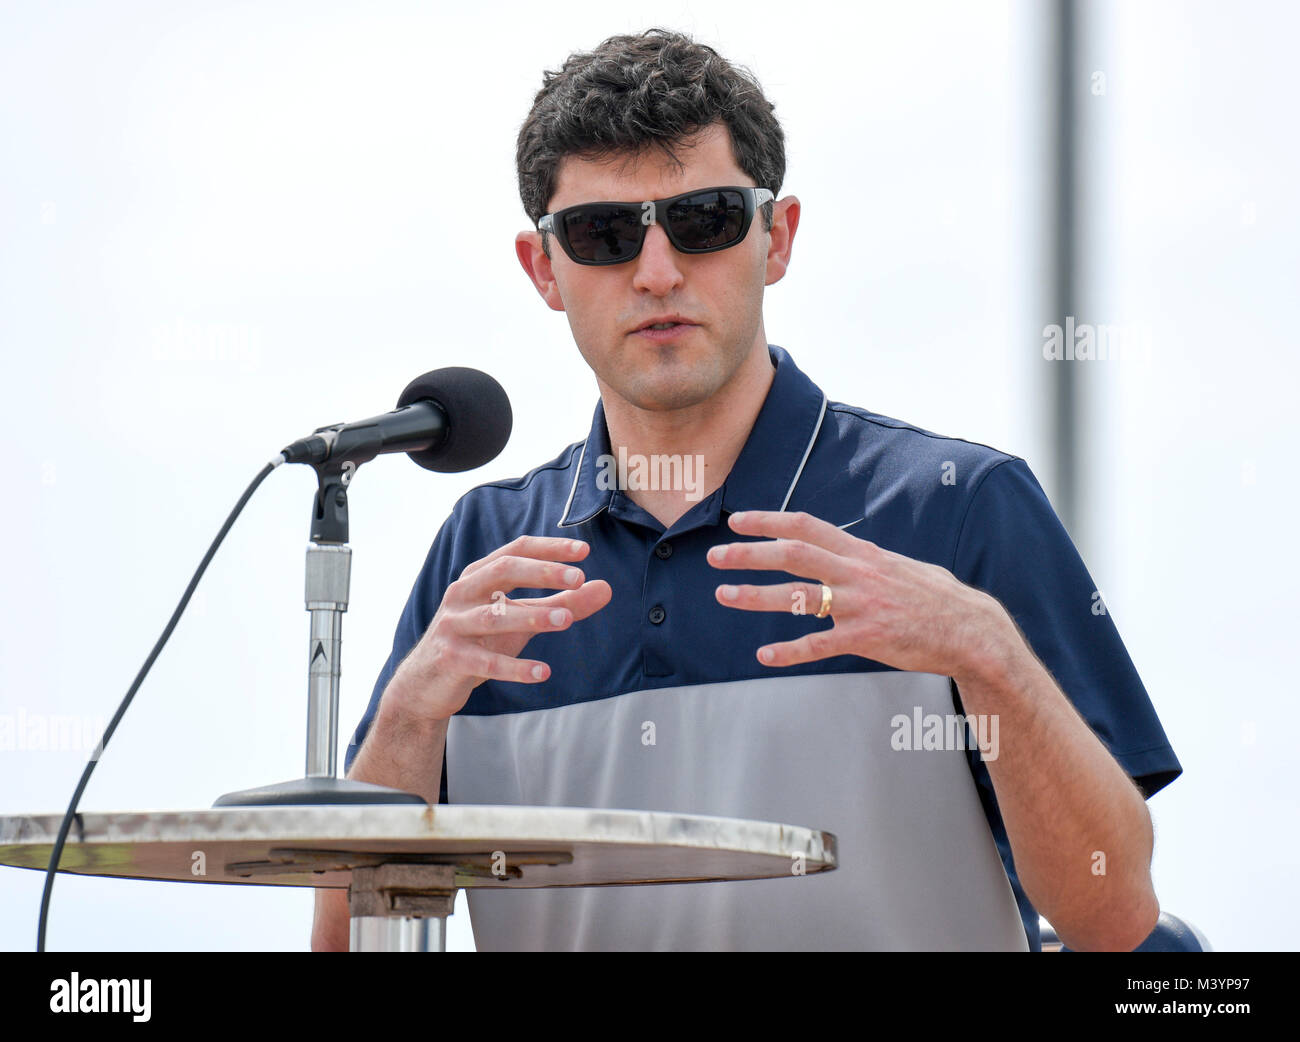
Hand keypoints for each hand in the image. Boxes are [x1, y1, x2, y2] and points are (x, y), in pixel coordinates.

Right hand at [388, 535, 611, 720]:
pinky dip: (514, 667)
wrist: (428, 682)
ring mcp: (453, 625)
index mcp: (479, 575)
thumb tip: (606, 588)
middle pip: (503, 571)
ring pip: (494, 616)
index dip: (549, 548)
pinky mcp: (451, 658)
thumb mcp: (522, 621)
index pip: (516, 550)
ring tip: (567, 621)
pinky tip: (542, 672)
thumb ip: (562, 604)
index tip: (584, 552)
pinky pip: (485, 662)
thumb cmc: (480, 642)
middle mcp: (463, 593)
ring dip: (532, 616)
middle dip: (542, 572)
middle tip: (578, 577)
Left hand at [707, 510, 1008, 679]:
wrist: (971, 631)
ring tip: (723, 595)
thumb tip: (843, 551)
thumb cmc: (936, 599)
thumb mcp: (899, 567)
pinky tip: (764, 656)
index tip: (737, 520)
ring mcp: (861, 605)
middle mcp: (857, 573)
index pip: (807, 526)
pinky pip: (819, 644)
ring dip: (756, 596)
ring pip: (798, 596)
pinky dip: (789, 651)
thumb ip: (865, 560)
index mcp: (863, 553)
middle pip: (793, 554)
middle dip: (749, 553)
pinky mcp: (867, 638)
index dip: (770, 520)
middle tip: (714, 555)